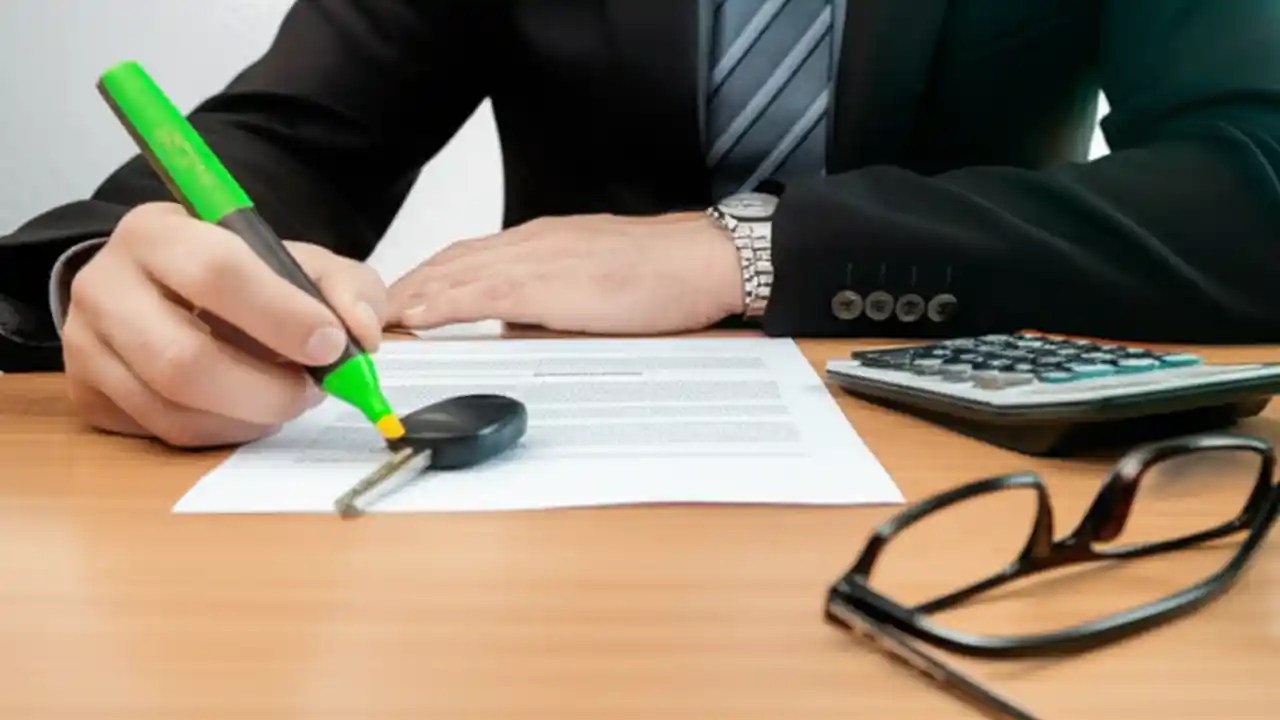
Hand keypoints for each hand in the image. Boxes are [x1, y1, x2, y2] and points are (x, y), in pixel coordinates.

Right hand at [63, 202, 387, 447]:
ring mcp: (85, 344)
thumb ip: (346, 288)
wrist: (169, 289)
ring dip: (250, 416)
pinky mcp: (87, 394)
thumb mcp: (300, 263)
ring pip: (175, 408)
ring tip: (285, 397)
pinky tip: (245, 409)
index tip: (331, 345)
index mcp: (158, 233)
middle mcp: (105, 285)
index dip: (282, 317)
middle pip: (184, 359)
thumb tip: (360, 336)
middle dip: (267, 389)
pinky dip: (223, 431)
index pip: (217, 274)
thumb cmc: (244, 276)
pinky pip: (164, 433)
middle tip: (312, 391)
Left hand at [387, 212, 744, 333]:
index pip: (468, 256)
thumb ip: (553, 299)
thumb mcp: (596, 284)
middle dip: (407, 287)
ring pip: (456, 273)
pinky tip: (417, 315)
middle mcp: (532, 243)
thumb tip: (519, 323)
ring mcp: (538, 260)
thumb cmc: (663, 274)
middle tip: (366, 312)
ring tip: (375, 317)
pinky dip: (443, 302)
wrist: (704, 260)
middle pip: (450, 261)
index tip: (400, 299)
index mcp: (543, 242)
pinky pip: (481, 292)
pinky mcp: (549, 284)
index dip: (428, 278)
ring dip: (412, 294)